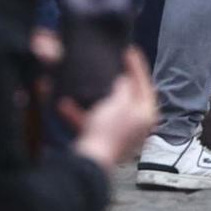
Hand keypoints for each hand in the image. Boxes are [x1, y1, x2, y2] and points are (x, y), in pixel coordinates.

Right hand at [67, 49, 160, 171]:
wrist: (91, 160)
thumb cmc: (109, 130)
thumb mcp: (119, 101)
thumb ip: (124, 87)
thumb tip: (123, 80)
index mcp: (146, 113)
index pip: (145, 84)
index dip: (137, 66)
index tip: (130, 50)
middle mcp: (136, 124)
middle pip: (128, 95)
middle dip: (117, 80)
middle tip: (112, 62)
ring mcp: (119, 133)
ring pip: (107, 108)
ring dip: (93, 96)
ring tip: (85, 81)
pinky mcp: (102, 140)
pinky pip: (91, 121)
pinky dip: (79, 113)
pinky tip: (64, 105)